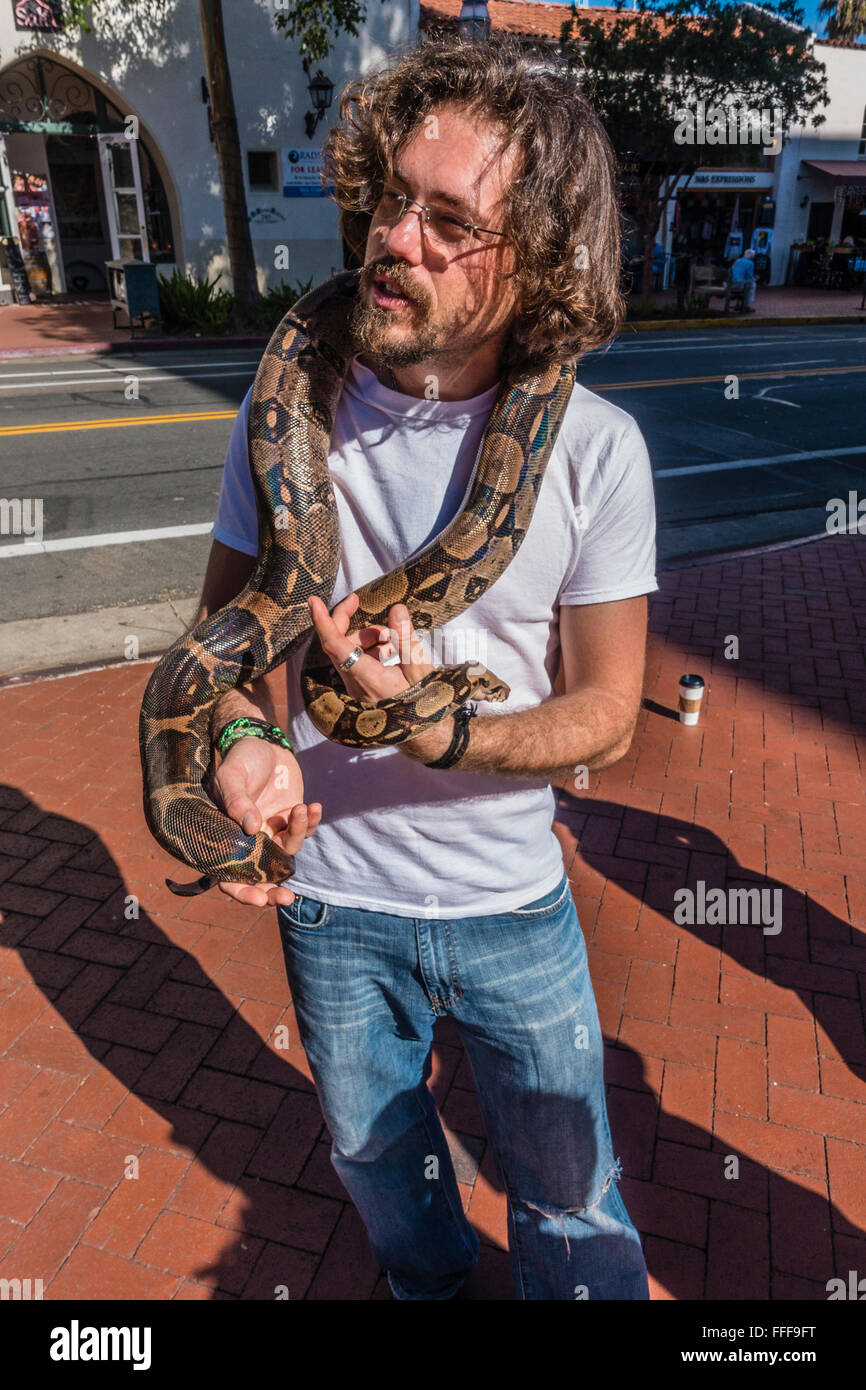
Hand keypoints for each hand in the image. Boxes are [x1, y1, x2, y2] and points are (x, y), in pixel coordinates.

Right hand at [212, 736, 320, 907]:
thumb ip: (238, 801)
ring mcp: (272, 830)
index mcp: (227, 836)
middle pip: (261, 876)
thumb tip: (252, 828)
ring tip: (302, 809)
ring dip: (299, 834)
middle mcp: (250, 840)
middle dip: (274, 891)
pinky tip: (314, 805)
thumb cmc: (240, 758)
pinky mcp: (292, 817)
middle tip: (288, 898)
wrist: (263, 740)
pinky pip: (306, 830)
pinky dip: (313, 822)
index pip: (229, 874)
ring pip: (289, 851)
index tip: (259, 898)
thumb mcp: (232, 775)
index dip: (242, 891)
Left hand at [307, 593, 434, 701]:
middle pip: (336, 643)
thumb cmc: (422, 702)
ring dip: (364, 635)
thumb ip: (406, 638)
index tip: (313, 602)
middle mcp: (354, 682)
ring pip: (345, 650)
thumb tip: (396, 609)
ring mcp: (354, 686)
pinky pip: (353, 660)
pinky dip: (368, 648)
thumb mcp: (420, 668)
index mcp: (367, 677)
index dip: (323, 621)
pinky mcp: (358, 687)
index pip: (335, 645)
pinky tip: (389, 651)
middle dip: (345, 619)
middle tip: (356, 600)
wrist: (420, 731)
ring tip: (390, 638)